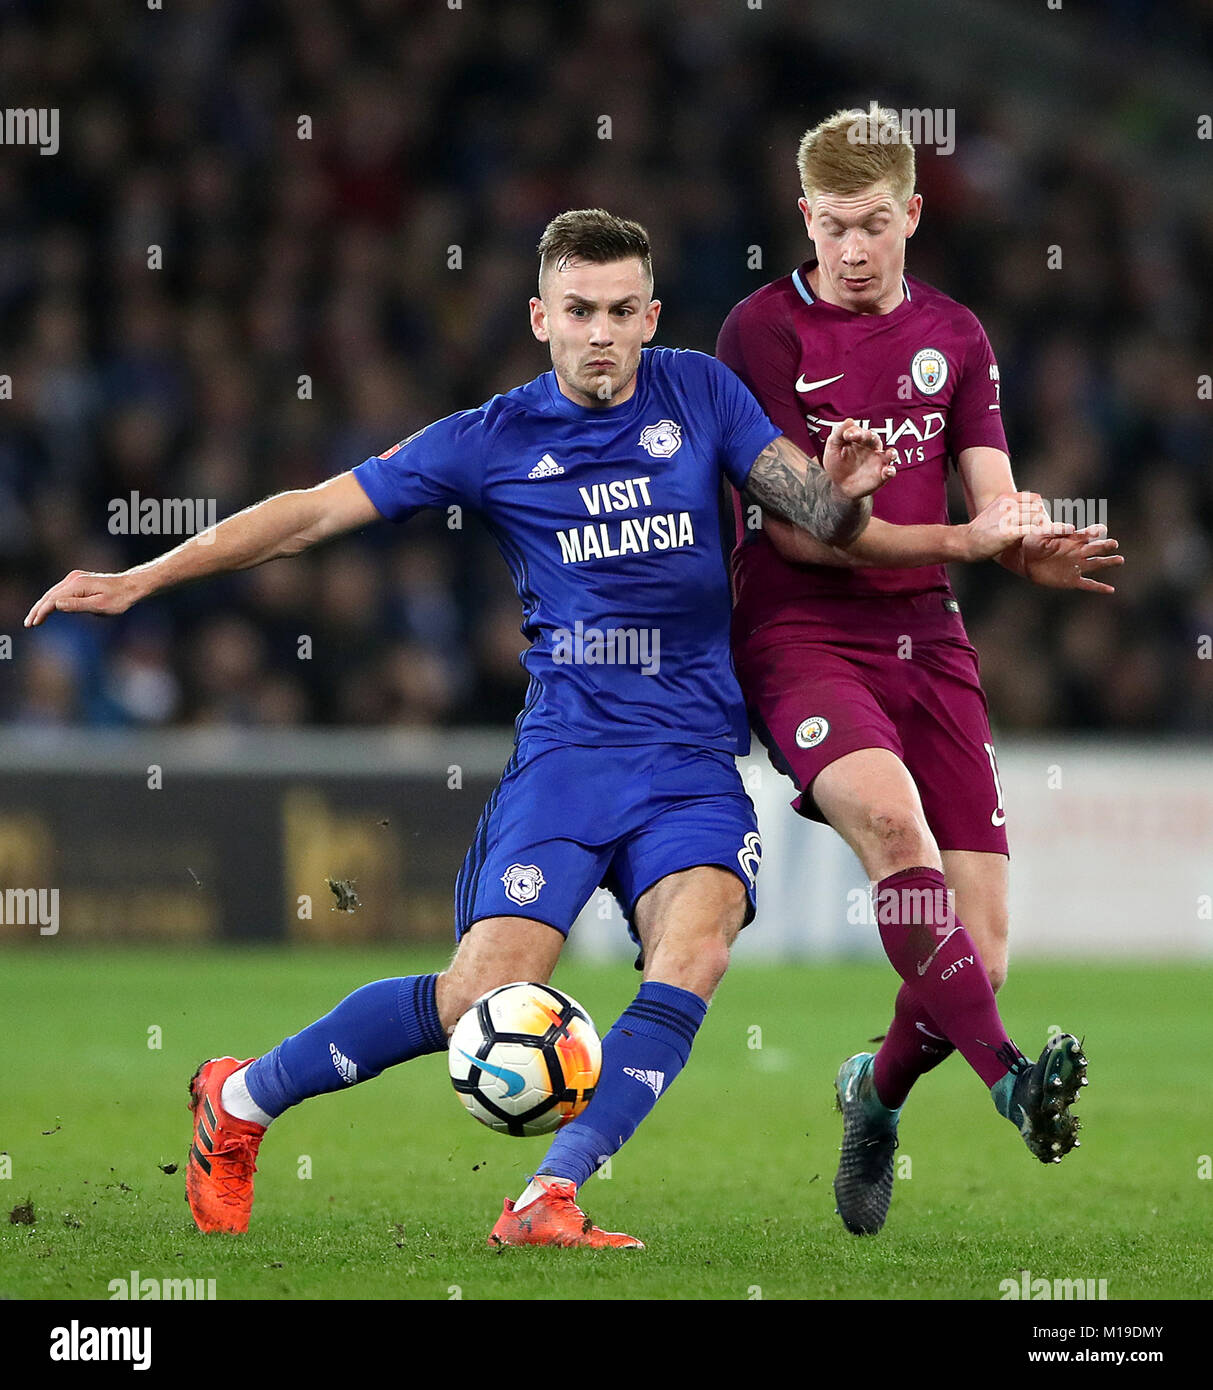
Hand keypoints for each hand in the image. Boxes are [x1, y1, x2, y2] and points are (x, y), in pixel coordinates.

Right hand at [24, 569, 141, 627]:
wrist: (131, 586)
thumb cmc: (119, 599)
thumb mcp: (100, 606)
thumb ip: (78, 606)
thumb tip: (56, 605)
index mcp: (78, 585)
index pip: (53, 600)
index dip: (42, 612)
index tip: (34, 623)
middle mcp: (74, 579)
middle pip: (50, 595)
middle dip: (38, 610)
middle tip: (28, 624)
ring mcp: (75, 578)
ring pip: (53, 593)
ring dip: (43, 606)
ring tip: (34, 619)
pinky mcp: (78, 581)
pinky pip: (60, 592)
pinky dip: (52, 601)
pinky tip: (47, 609)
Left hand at [821, 418, 897, 499]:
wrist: (837, 486)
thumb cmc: (836, 464)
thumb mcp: (833, 448)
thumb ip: (839, 433)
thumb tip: (850, 420)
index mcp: (860, 439)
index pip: (860, 432)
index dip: (855, 432)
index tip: (848, 435)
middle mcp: (871, 448)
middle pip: (874, 439)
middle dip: (870, 437)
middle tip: (864, 437)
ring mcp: (878, 462)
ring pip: (890, 454)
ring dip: (892, 453)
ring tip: (890, 454)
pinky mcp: (881, 475)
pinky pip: (890, 472)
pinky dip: (891, 471)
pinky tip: (887, 471)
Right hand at [963, 491, 1073, 561]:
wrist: (965, 542)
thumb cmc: (980, 532)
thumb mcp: (994, 513)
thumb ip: (1011, 510)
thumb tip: (1031, 514)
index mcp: (1006, 499)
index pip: (1035, 498)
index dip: (1040, 510)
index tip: (1040, 521)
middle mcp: (1009, 505)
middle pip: (1039, 509)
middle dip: (1043, 520)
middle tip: (1041, 531)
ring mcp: (1010, 518)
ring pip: (1039, 518)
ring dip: (1044, 528)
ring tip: (1042, 537)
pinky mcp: (1011, 532)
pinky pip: (1036, 529)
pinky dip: (1050, 531)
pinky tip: (1059, 533)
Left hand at [1018, 525, 1123, 592]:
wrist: (1024, 559)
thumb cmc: (1032, 543)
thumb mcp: (1041, 534)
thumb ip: (1056, 529)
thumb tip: (1072, 527)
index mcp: (1072, 540)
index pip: (1087, 534)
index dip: (1094, 532)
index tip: (1099, 530)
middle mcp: (1078, 552)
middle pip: (1096, 548)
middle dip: (1105, 545)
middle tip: (1114, 544)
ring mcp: (1076, 566)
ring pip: (1096, 564)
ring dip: (1108, 562)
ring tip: (1120, 560)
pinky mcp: (1071, 580)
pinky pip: (1088, 584)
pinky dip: (1099, 587)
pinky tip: (1110, 590)